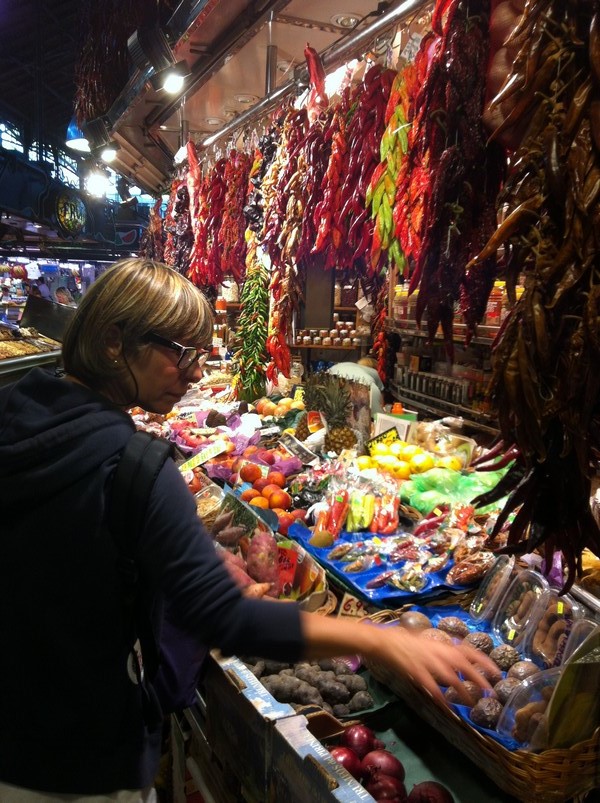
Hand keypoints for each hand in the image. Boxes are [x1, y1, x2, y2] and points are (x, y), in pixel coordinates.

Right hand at [300, 612, 496, 706]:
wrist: (381, 641)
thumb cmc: (402, 640)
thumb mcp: (426, 642)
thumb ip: (441, 650)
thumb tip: (456, 658)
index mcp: (441, 643)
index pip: (468, 649)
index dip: (484, 661)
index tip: (498, 672)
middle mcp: (437, 650)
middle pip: (465, 664)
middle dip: (480, 678)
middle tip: (491, 691)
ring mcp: (427, 661)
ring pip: (452, 678)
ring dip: (464, 692)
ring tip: (473, 704)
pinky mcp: (416, 671)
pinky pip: (433, 687)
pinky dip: (442, 698)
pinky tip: (448, 707)